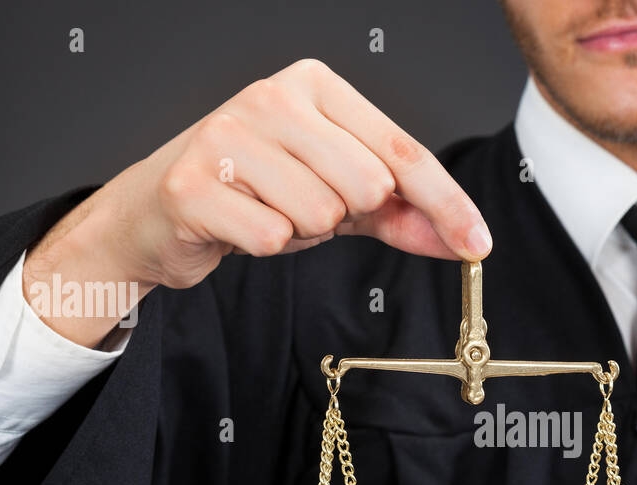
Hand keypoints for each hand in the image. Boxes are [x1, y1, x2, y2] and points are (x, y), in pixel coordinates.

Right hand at [24, 58, 491, 346]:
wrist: (159, 213)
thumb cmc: (254, 193)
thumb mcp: (337, 196)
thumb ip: (401, 214)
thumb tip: (461, 239)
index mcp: (313, 86)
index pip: (400, 152)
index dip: (445, 203)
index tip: (477, 243)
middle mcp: (271, 97)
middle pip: (365, 186)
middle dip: (344, 215)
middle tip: (302, 206)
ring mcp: (228, 135)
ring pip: (320, 214)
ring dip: (301, 232)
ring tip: (267, 212)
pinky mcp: (194, 183)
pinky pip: (273, 237)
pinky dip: (264, 245)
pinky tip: (240, 225)